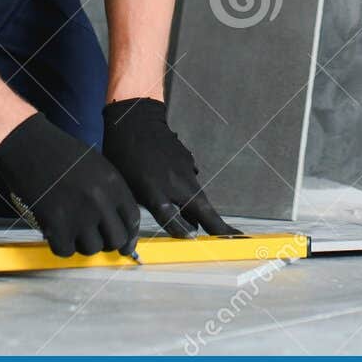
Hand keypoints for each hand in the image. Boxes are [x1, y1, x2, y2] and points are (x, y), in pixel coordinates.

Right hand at [0, 111, 140, 258]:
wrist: (28, 146)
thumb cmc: (60, 153)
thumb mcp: (97, 167)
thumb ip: (110, 193)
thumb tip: (116, 221)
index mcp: (113, 184)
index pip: (132, 220)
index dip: (129, 236)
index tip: (125, 244)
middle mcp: (100, 201)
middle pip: (116, 240)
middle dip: (107, 243)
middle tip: (96, 238)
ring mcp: (78, 215)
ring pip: (92, 249)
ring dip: (83, 244)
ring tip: (73, 231)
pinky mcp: (55, 225)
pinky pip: (66, 251)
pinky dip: (61, 246)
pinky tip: (57, 233)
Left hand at [101, 97, 238, 237]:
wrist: (135, 120)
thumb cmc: (123, 156)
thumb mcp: (127, 187)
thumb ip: (143, 208)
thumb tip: (151, 230)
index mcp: (156, 193)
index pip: (175, 221)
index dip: (185, 233)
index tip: (195, 241)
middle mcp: (176, 183)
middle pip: (203, 210)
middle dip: (220, 228)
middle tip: (237, 239)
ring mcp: (186, 171)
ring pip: (198, 198)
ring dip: (203, 212)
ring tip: (208, 225)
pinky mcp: (188, 162)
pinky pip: (190, 183)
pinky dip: (188, 192)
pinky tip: (175, 188)